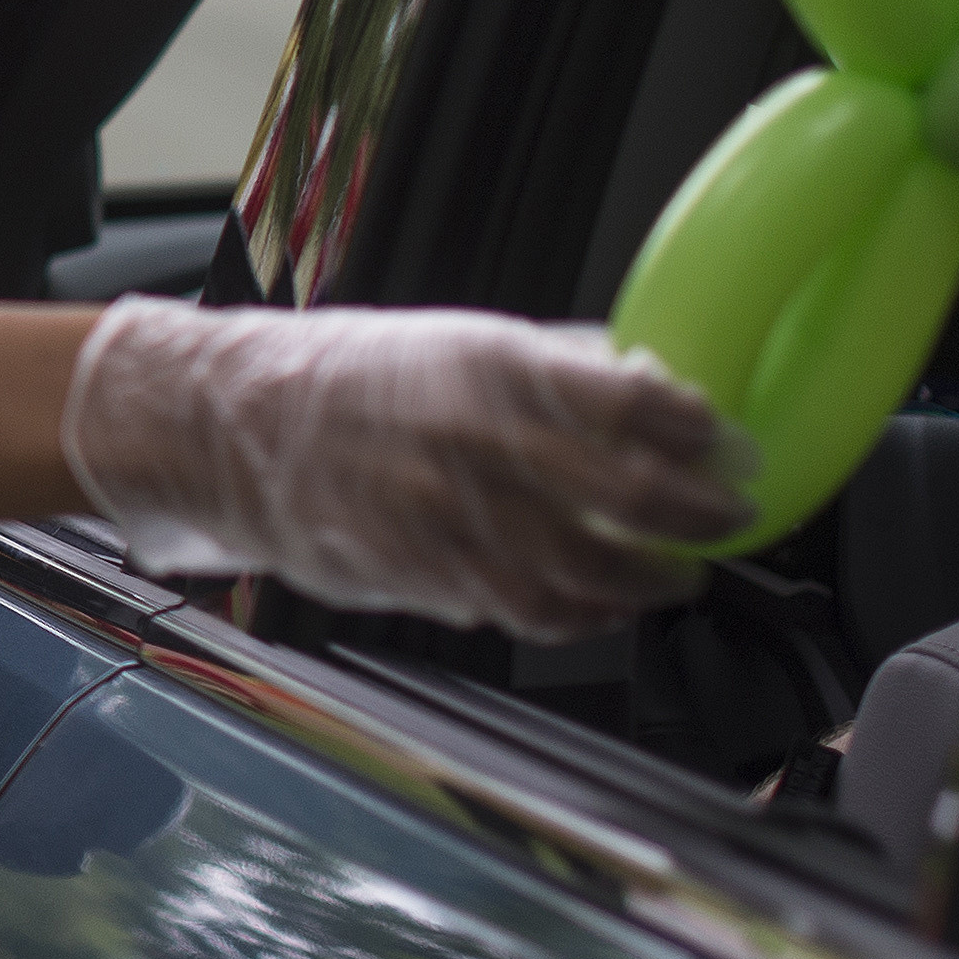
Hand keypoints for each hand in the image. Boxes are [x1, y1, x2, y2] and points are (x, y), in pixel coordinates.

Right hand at [59, 300, 750, 638]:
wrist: (227, 425)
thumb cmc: (340, 378)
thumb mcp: (452, 342)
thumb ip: (551, 369)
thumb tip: (646, 389)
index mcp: (492, 368)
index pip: (637, 405)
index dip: (703, 433)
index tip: (731, 446)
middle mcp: (478, 442)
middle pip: (633, 495)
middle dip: (702, 514)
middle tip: (731, 516)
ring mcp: (451, 516)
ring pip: (592, 569)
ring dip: (653, 579)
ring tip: (677, 574)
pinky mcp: (424, 575)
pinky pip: (531, 611)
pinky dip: (584, 616)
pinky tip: (605, 605)